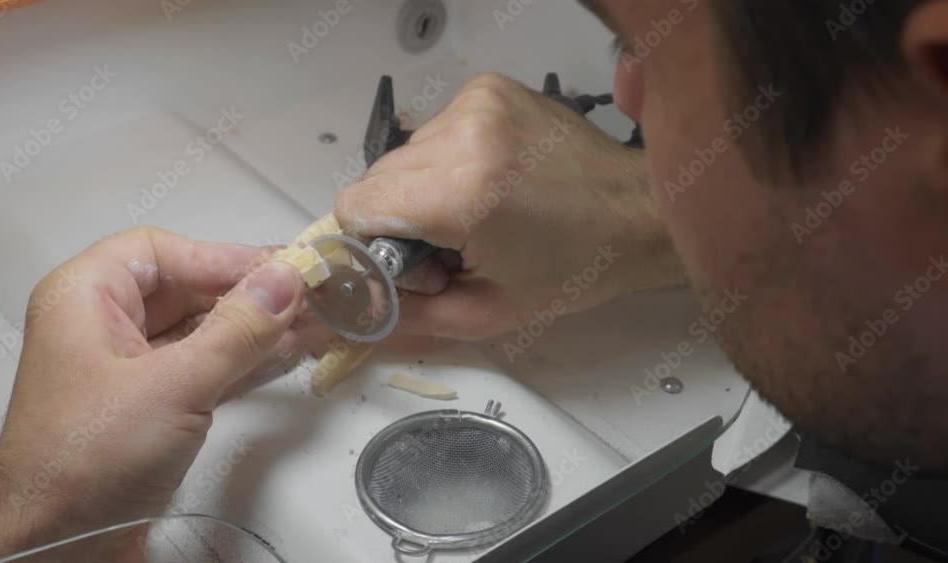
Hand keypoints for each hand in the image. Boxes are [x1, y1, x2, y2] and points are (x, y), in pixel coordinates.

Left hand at [0, 227, 302, 561]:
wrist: (54, 548)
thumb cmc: (73, 469)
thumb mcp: (171, 386)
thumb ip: (236, 332)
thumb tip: (279, 285)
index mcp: (84, 299)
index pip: (165, 252)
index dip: (225, 257)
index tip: (278, 268)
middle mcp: (101, 327)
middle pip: (186, 289)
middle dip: (248, 294)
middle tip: (301, 294)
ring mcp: (125, 370)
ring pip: (200, 330)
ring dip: (254, 329)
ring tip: (305, 322)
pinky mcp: (148, 408)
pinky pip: (204, 367)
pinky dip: (243, 362)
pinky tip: (279, 356)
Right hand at [336, 73, 685, 339]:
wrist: (636, 213)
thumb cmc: (572, 269)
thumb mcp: (485, 313)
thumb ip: (406, 314)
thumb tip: (348, 308)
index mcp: (461, 191)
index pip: (355, 205)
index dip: (374, 242)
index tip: (418, 260)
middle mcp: (464, 132)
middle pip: (377, 178)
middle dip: (403, 218)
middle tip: (457, 241)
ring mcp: (477, 102)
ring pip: (404, 155)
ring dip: (426, 188)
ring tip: (480, 209)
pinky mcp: (488, 88)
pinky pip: (434, 131)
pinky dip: (449, 160)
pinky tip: (491, 178)